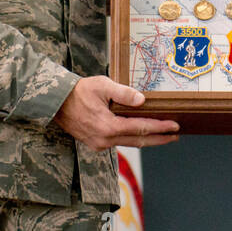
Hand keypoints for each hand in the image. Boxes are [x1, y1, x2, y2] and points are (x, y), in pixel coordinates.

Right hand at [53, 76, 180, 149]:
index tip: (175, 127)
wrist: (56, 102)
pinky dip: (133, 139)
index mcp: (108, 127)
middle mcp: (105, 140)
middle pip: (139, 141)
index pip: (141, 129)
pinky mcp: (96, 144)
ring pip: (130, 144)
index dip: (160, 128)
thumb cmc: (79, 91)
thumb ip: (123, 93)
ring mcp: (99, 144)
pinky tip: (142, 134)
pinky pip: (119, 142)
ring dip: (147, 140)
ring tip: (163, 136)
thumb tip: (142, 100)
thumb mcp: (102, 86)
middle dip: (159, 139)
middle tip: (175, 136)